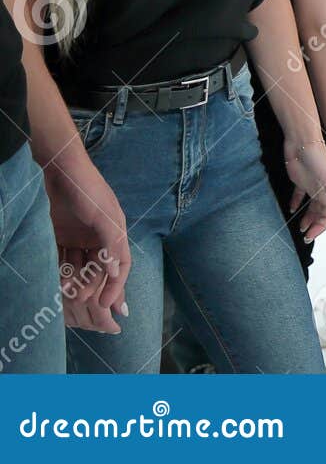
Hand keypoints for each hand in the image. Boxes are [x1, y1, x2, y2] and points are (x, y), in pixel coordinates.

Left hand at [44, 160, 130, 332]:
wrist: (58, 167)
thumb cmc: (88, 188)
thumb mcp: (104, 215)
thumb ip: (112, 244)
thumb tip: (118, 273)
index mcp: (114, 232)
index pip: (120, 265)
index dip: (116, 286)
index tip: (108, 306)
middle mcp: (98, 237)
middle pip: (98, 269)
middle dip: (93, 286)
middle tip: (84, 302)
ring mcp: (78, 237)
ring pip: (78, 267)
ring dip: (75, 281)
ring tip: (68, 295)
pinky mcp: (59, 235)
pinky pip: (61, 259)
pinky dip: (60, 271)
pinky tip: (56, 283)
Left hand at [284, 136, 325, 243]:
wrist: (302, 142)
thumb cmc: (317, 159)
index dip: (321, 227)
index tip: (310, 236)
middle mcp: (321, 190)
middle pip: (320, 213)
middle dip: (314, 225)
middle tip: (305, 237)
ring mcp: (311, 185)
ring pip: (311, 206)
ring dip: (307, 217)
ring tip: (300, 227)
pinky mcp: (300, 179)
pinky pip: (298, 195)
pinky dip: (295, 203)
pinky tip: (291, 209)